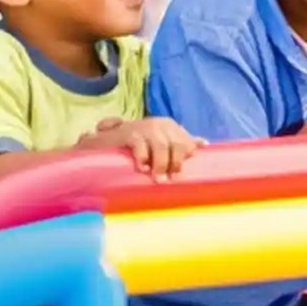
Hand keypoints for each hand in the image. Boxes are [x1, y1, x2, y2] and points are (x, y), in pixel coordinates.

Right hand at [78, 118, 205, 181]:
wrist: (103, 143)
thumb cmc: (135, 147)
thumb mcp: (159, 143)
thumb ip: (179, 143)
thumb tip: (203, 144)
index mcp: (170, 126)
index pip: (187, 143)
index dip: (185, 159)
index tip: (179, 175)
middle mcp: (159, 124)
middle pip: (177, 145)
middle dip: (175, 164)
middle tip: (169, 180)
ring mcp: (144, 127)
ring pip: (161, 146)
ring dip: (160, 164)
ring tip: (157, 179)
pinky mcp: (128, 132)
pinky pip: (140, 145)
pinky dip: (142, 157)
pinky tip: (142, 167)